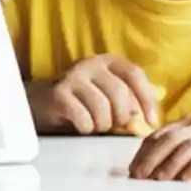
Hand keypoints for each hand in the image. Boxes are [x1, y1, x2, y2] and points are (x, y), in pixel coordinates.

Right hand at [24, 54, 159, 134]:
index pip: (134, 74)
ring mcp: (73, 78)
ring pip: (102, 109)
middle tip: (113, 125)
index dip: (147, 98)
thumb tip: (147, 118)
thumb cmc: (79, 101)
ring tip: (94, 124)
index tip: (151, 121)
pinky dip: (86, 128)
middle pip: (120, 93)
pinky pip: (84, 118)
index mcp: (106, 62)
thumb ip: (128, 102)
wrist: (39, 102)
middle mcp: (90, 64)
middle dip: (121, 117)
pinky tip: (80, 125)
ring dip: (102, 125)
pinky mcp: (59, 95)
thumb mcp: (106, 95)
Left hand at [128, 112, 190, 180]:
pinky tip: (184, 179)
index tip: (133, 168)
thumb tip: (166, 165)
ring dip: (167, 164)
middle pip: (167, 138)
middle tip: (137, 176)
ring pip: (183, 146)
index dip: (144, 151)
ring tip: (156, 180)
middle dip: (149, 158)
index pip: (161, 133)